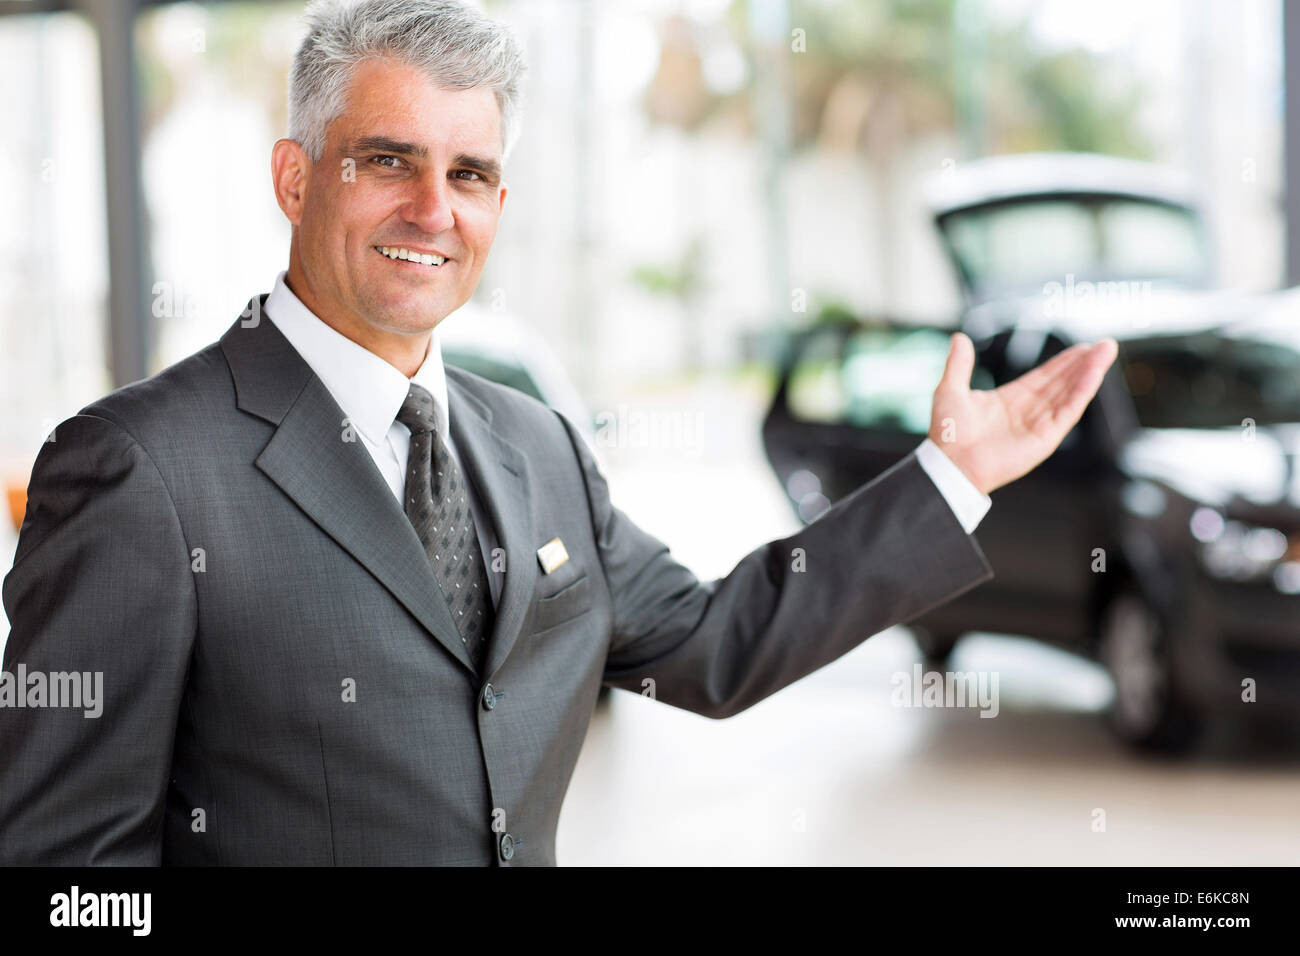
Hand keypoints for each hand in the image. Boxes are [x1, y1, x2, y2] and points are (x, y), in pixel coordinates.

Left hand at [927, 332, 1118, 494]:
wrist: (950, 462)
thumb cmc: (947, 433)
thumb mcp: (950, 390)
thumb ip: (959, 364)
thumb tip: (959, 337)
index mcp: (1010, 400)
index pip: (1044, 377)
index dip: (1063, 362)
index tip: (1082, 347)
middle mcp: (1028, 411)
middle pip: (1063, 382)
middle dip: (1084, 363)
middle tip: (1105, 345)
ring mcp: (1039, 425)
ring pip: (1070, 393)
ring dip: (1089, 372)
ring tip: (1106, 352)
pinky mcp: (1045, 438)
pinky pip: (1068, 411)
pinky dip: (1082, 392)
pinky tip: (1094, 374)